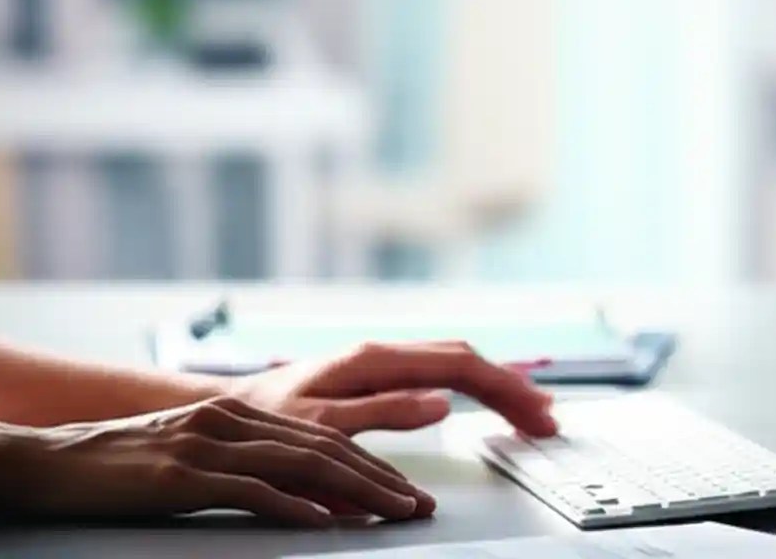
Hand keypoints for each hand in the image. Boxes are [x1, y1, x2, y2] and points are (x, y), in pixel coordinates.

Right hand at [22, 396, 434, 522]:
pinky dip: (296, 509)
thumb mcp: (191, 454)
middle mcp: (230, 420)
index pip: (322, 438)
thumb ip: (244, 465)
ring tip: (394, 514)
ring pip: (302, 466)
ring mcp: (207, 445)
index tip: (406, 490)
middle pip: (324, 449)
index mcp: (237, 412)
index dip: (371, 464)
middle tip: (419, 506)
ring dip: (357, 493)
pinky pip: (252, 492)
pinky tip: (327, 524)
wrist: (51, 462)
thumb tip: (302, 496)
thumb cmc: (121, 465)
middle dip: (381, 479)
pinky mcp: (184, 476)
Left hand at [227, 341, 557, 436]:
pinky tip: (486, 400)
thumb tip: (443, 403)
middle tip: (549, 421)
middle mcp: (384, 353)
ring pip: (456, 363)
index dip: (505, 389)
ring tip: (532, 411)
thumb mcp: (319, 423)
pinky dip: (473, 386)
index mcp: (376, 359)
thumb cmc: (264, 420)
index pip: (461, 366)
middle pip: (467, 360)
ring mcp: (382, 362)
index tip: (536, 415)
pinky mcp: (377, 376)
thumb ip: (382, 413)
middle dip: (512, 386)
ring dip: (497, 385)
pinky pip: (439, 373)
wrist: (226, 413)